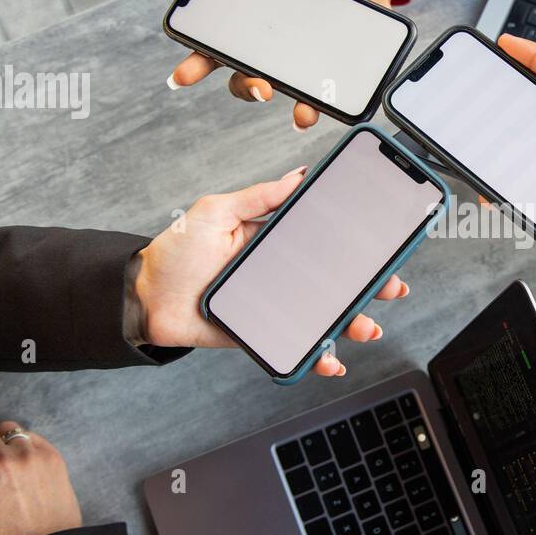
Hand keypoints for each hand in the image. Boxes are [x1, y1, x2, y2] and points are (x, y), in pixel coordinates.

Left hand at [132, 172, 409, 375]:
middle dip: (369, 287)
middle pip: (335, 282)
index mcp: (273, 241)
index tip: (382, 244)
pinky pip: (297, 346)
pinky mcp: (262, 334)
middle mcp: (280, 274)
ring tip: (366, 327)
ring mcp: (274, 306)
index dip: (355, 244)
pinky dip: (318, 356)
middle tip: (392, 287)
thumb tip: (298, 175)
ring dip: (352, 323)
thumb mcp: (216, 211)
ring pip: (324, 317)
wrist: (143, 299)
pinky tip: (332, 359)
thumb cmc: (175, 251)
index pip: (324, 241)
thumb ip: (259, 196)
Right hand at [166, 0, 393, 130]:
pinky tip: (309, 119)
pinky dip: (309, 111)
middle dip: (248, 88)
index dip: (196, 65)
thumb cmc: (335, 2)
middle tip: (262, 90)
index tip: (180, 79)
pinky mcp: (317, 88)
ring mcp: (291, 74)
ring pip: (278, 94)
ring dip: (290, 105)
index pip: (218, 50)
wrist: (364, 15)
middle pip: (245, 79)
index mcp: (256, 34)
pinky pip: (308, 103)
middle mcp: (267, 58)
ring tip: (301, 115)